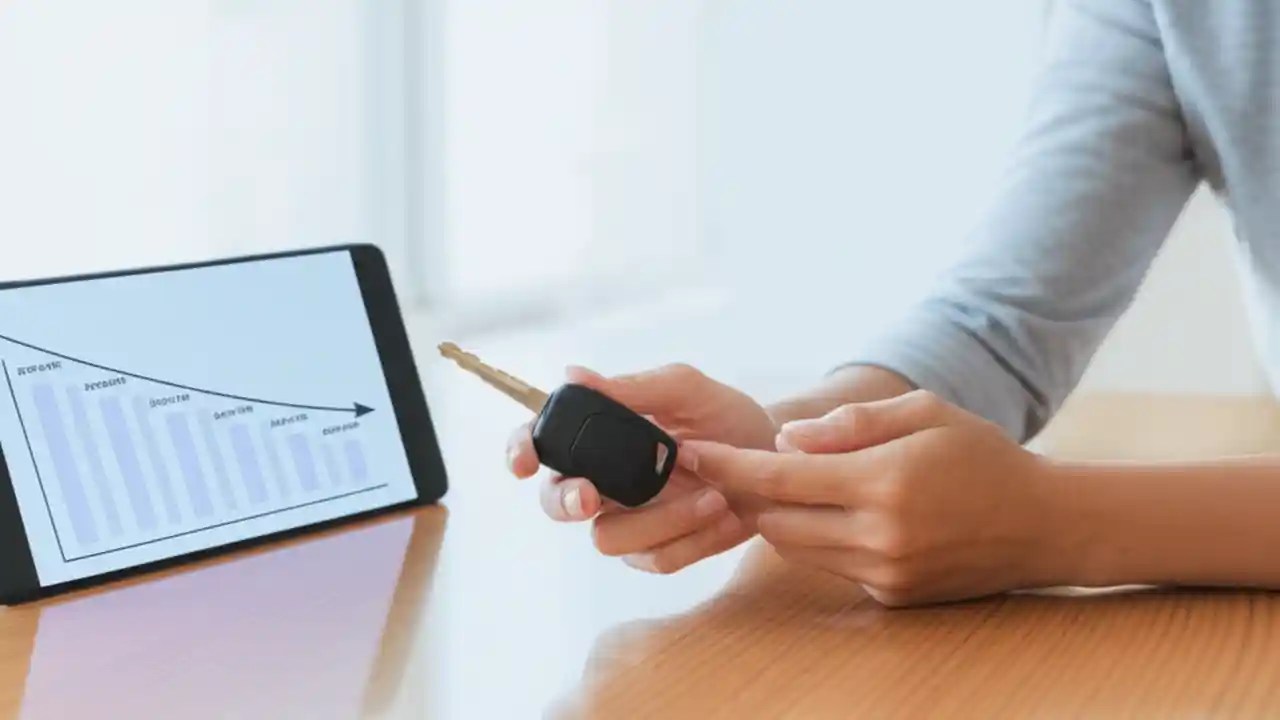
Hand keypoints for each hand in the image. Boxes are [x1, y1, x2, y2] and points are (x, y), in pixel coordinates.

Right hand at [507, 363, 777, 572]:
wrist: (778, 458)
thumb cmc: (727, 417)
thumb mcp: (686, 390)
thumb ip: (633, 387)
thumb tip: (572, 375)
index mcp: (600, 439)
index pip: (543, 446)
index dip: (521, 452)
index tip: (526, 460)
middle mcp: (606, 483)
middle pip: (558, 503)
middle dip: (567, 501)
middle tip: (592, 494)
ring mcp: (632, 522)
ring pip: (609, 539)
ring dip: (659, 520)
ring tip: (711, 494)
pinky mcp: (661, 552)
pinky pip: (658, 559)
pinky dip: (694, 537)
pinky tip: (723, 514)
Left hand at [678, 390, 1055, 605]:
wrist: (1043, 524)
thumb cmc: (982, 455)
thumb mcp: (925, 412)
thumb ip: (851, 424)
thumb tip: (787, 442)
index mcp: (884, 482)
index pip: (780, 479)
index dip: (729, 466)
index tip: (694, 454)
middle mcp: (879, 535)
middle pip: (775, 521)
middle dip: (751, 495)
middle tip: (745, 465)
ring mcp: (884, 572)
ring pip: (796, 548)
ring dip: (782, 518)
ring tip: (797, 486)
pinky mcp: (891, 596)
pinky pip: (831, 566)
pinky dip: (821, 539)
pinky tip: (844, 514)